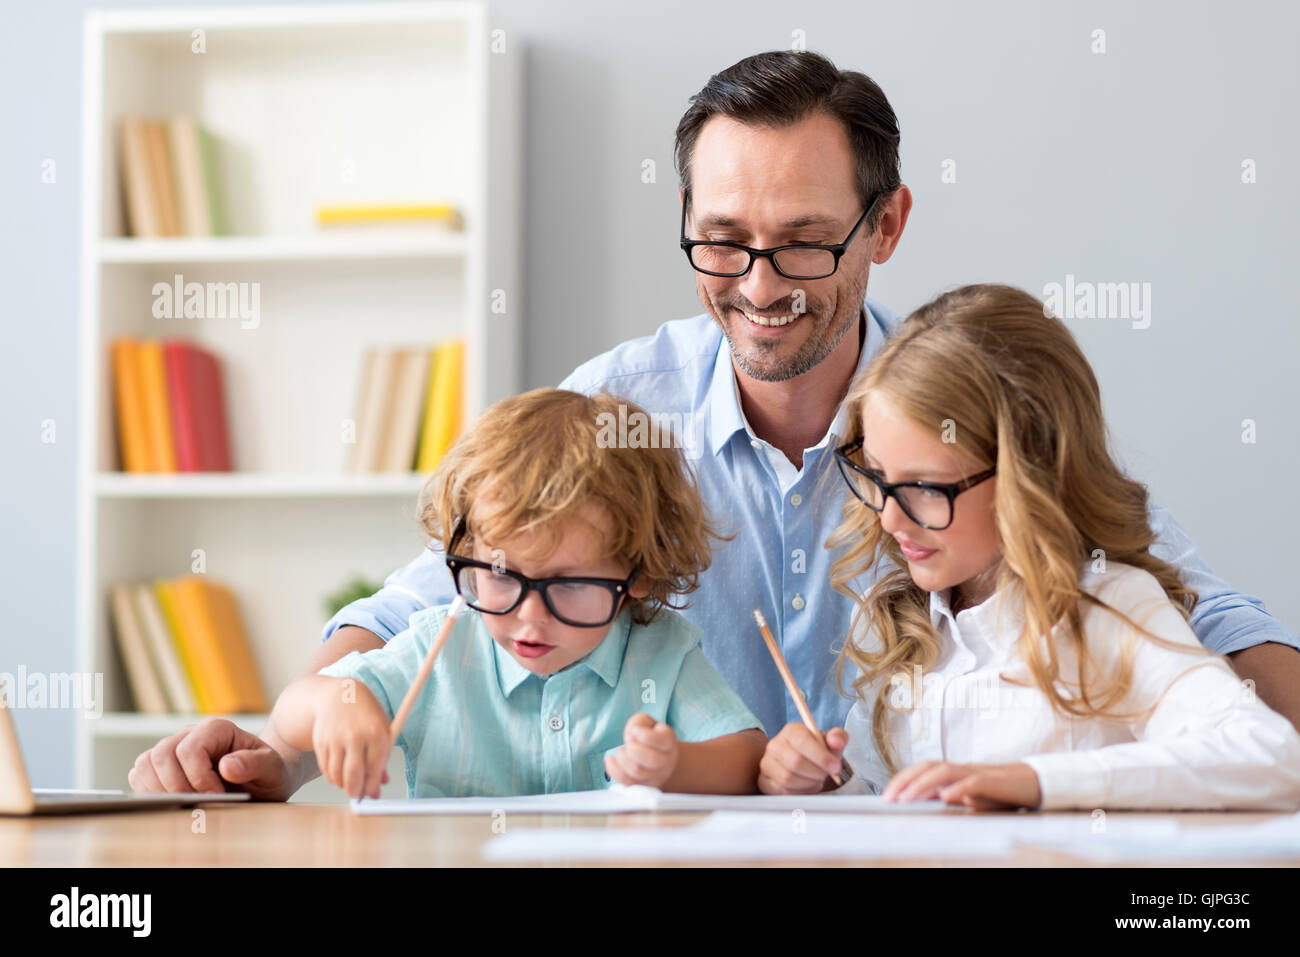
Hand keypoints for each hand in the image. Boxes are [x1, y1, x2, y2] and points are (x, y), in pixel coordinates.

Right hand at [128, 717, 294, 800]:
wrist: (263, 779)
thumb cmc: (268, 773)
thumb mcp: (272, 770)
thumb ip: (256, 764)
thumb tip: (227, 766)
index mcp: (217, 728)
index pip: (189, 750)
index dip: (198, 778)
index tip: (217, 797)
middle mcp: (191, 733)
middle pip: (162, 755)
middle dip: (177, 787)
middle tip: (199, 804)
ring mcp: (174, 747)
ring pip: (145, 764)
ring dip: (160, 790)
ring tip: (186, 805)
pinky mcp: (162, 765)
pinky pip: (140, 775)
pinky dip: (150, 791)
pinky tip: (173, 803)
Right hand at [313, 679, 393, 799]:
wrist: (340, 694)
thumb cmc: (366, 714)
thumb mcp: (382, 729)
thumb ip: (382, 757)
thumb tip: (382, 783)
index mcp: (376, 733)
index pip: (374, 768)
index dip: (373, 787)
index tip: (374, 795)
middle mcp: (355, 736)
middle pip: (353, 776)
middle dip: (356, 792)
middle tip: (358, 795)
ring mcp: (336, 739)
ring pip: (337, 775)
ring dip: (343, 785)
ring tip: (349, 783)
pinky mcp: (321, 742)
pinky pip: (326, 769)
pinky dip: (332, 777)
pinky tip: (339, 774)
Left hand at [605, 713, 678, 787]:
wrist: (658, 756)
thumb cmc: (650, 735)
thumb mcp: (647, 722)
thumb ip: (639, 723)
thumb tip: (632, 734)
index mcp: (668, 741)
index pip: (661, 741)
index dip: (645, 735)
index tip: (636, 730)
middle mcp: (666, 760)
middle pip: (652, 760)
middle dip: (634, 749)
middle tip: (629, 744)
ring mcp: (656, 775)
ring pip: (638, 772)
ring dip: (624, 759)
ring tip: (621, 751)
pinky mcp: (642, 784)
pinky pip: (627, 782)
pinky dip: (614, 770)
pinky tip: (609, 759)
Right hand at [758, 722, 847, 793]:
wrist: (805, 764)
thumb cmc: (818, 752)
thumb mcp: (831, 743)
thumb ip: (838, 738)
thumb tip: (836, 742)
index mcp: (791, 731)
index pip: (802, 740)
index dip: (821, 756)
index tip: (836, 767)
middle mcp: (775, 745)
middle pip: (795, 761)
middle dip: (816, 772)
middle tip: (826, 775)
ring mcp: (767, 763)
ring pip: (787, 778)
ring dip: (808, 783)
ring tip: (816, 780)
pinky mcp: (764, 781)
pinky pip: (781, 791)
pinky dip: (799, 793)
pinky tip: (806, 787)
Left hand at [882, 761, 1041, 808]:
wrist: (1033, 783)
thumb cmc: (1000, 793)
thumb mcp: (971, 798)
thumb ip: (953, 797)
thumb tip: (935, 798)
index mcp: (954, 773)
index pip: (923, 770)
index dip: (903, 779)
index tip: (887, 795)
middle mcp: (961, 769)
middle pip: (928, 766)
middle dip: (905, 780)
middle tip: (889, 798)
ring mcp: (977, 773)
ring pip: (945, 771)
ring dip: (923, 784)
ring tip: (907, 799)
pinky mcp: (994, 782)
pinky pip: (974, 782)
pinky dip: (959, 788)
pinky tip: (946, 797)